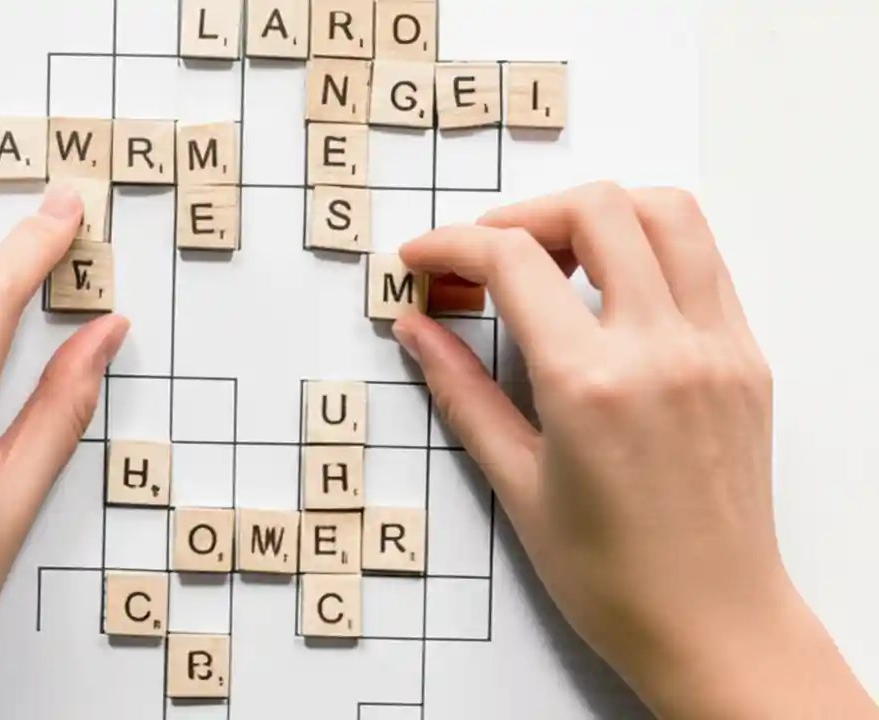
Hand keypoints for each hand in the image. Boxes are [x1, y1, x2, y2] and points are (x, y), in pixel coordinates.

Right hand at [394, 183, 875, 717]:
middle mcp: (661, 349)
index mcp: (591, 385)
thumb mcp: (515, 483)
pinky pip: (704, 260)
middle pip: (595, 208)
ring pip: (665, 212)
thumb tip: (416, 328)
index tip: (422, 259)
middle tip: (485, 258)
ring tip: (554, 257)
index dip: (452, 245)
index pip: (513, 262)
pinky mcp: (746, 357)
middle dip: (523, 215)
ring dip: (599, 212)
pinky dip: (650, 246)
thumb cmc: (612, 576)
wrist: (713, 624)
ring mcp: (714, 347)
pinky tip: (611, 289)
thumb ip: (460, 391)